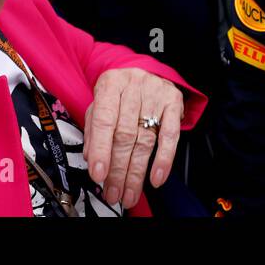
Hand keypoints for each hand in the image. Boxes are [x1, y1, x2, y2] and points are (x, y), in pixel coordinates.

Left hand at [83, 67, 183, 209]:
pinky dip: (164, 159)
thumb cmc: (119, 93)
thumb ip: (93, 129)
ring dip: (137, 172)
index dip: (100, 149)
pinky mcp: (173, 102)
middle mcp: (133, 86)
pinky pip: (171, 135)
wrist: (146, 72)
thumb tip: (91, 158)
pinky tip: (156, 177)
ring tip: (129, 193)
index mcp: (110, 83)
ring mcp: (155, 93)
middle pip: (125, 134)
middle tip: (113, 192)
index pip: (104, 119)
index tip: (98, 174)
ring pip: (145, 139)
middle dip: (118, 169)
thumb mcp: (100, 103)